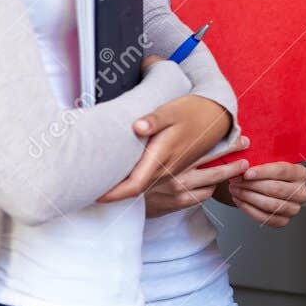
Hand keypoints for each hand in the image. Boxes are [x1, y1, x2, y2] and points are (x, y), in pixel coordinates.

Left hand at [99, 94, 233, 202]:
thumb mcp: (173, 110)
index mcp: (162, 156)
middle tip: (87, 191)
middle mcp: (166, 168)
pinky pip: (150, 180)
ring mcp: (170, 170)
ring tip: (100, 185)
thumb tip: (137, 126)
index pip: (134, 184)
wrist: (217, 117)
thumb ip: (155, 119)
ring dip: (123, 189)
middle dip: (113, 194)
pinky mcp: (172, 167)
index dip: (114, 194)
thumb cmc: (192, 112)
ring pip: (142, 187)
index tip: (94, 194)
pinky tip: (122, 176)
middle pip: (135, 190)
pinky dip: (134, 183)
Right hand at [143, 135, 249, 216]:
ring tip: (235, 168)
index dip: (227, 146)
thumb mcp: (151, 147)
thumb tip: (181, 126)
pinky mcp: (180, 203)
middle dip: (234, 163)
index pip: (207, 150)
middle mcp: (178, 177)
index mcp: (172, 158)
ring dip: (223, 176)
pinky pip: (204, 195)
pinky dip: (209, 188)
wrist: (124, 195)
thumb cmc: (139, 167)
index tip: (241, 139)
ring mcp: (180, 192)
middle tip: (247, 153)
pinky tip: (211, 182)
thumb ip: (167, 137)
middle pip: (216, 170)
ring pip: (212, 184)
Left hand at [225, 161, 305, 227]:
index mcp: (301, 173)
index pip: (283, 171)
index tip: (246, 172)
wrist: (267, 185)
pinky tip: (239, 200)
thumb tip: (243, 151)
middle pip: (275, 189)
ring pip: (269, 205)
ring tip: (235, 189)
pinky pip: (265, 218)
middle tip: (236, 180)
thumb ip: (262, 156)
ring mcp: (293, 208)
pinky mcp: (283, 221)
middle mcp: (301, 192)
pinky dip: (249, 209)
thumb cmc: (267, 171)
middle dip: (251, 185)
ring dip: (248, 197)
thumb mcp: (269, 159)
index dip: (263, 172)